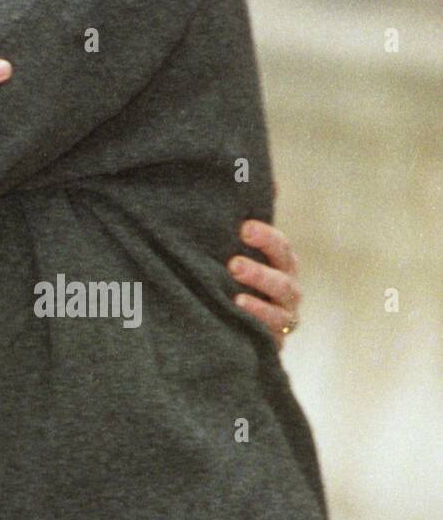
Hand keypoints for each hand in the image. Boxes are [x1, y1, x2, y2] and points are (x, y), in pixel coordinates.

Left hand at [229, 218, 301, 348]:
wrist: (232, 319)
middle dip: (261, 271)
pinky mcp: (271, 342)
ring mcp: (282, 318)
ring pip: (280, 311)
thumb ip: (249, 217)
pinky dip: (256, 328)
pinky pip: (269, 336)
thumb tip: (262, 176)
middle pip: (284, 279)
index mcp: (281, 264)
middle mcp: (287, 290)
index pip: (281, 248)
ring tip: (236, 298)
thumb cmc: (239, 273)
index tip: (244, 227)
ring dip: (259, 304)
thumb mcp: (241, 246)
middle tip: (233, 264)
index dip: (266, 237)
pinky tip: (238, 319)